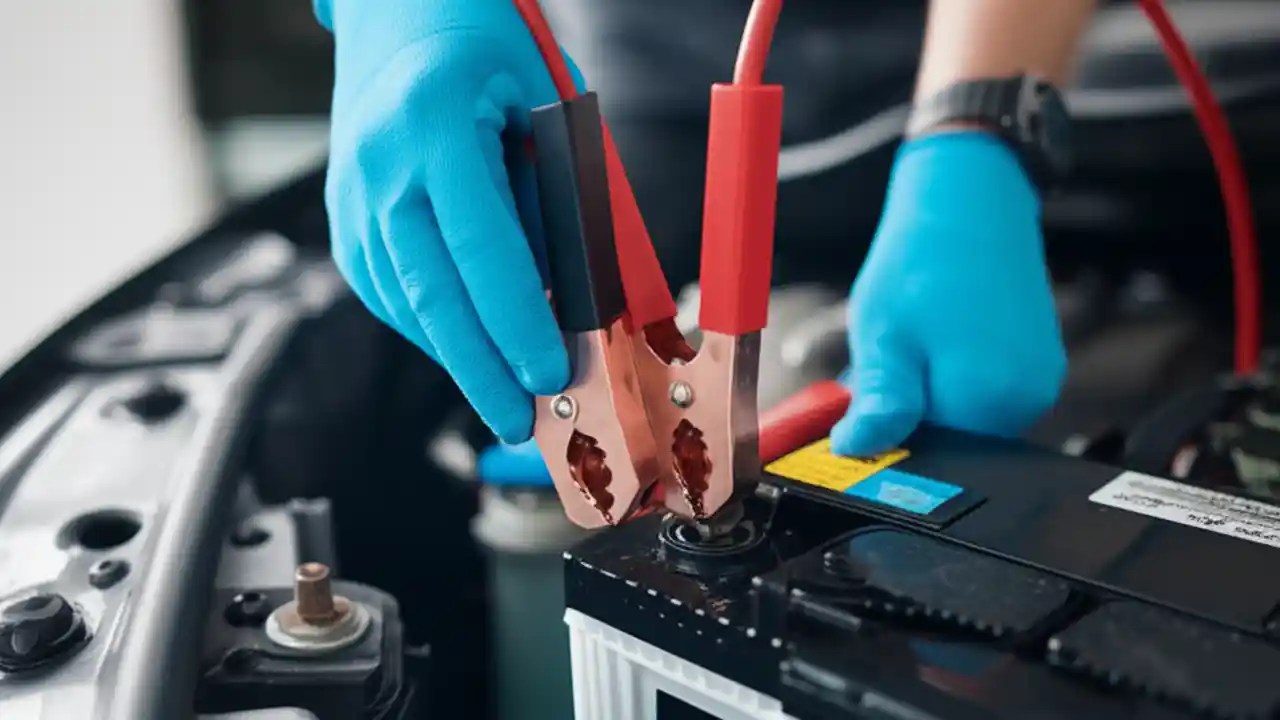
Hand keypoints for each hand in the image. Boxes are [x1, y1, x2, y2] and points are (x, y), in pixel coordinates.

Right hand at [315, 0, 579, 442]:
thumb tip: (577, 295)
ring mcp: (351, 194)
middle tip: (520, 422)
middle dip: (480, 369)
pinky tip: (466, 349)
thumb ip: (560, 194)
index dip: (517, 320)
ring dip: (456, 356)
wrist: (396, 6)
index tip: (549, 373)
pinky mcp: (344, 216)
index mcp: (436, 124)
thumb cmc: (486, 43)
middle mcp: (380, 164)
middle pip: (430, 292)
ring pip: (403, 301)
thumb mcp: (545, 101)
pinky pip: (387, 290)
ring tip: (504, 397)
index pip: (482, 246)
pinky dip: (429, 327)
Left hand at [831, 132, 1066, 455]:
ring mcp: (1041, 381)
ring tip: (919, 337)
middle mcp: (1028, 399)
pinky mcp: (1042, 363)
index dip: (892, 429)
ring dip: (933, 392)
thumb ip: (880, 403)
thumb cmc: (922, 259)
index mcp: (989, 400)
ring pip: (967, 415)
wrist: (969, 198)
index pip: (928, 454)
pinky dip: (957, 374)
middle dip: (913, 411)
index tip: (869, 395)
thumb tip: (857, 450)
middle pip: (952, 438)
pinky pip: (989, 392)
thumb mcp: (884, 335)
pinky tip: (943, 334)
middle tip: (891, 357)